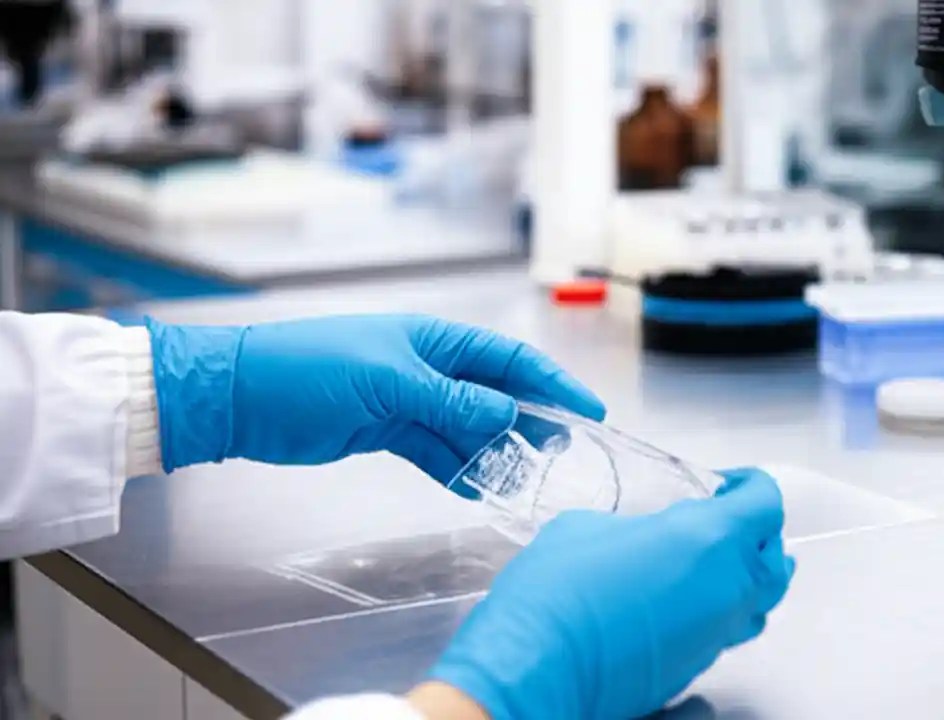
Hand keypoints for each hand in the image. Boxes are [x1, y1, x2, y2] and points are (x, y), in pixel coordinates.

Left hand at [145, 315, 603, 482]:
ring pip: (469, 429)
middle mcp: (429, 368)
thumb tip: (507, 415)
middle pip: (495, 395)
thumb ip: (451, 401)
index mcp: (433, 340)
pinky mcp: (387, 432)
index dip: (551, 383)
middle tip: (562, 451)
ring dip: (496, 452)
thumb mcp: (388, 381)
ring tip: (526, 478)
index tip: (589, 409)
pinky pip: (436, 452)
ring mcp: (409, 401)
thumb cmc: (308, 369)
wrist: (238, 397)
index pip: (507, 361)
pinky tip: (480, 487)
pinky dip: (459, 469)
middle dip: (531, 421)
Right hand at [429, 468, 795, 719]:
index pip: (765, 503)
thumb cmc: (557, 589)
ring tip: (722, 568)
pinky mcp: (694, 671)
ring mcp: (714, 636)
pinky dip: (717, 616)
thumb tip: (639, 538)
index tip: (727, 484)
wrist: (536, 664)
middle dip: (760, 537)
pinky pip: (725, 637)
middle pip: (777, 562)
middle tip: (731, 524)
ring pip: (759, 607)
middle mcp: (727, 589)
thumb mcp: (589, 526)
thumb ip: (635, 527)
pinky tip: (685, 607)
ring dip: (747, 581)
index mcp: (710, 539)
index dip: (751, 486)